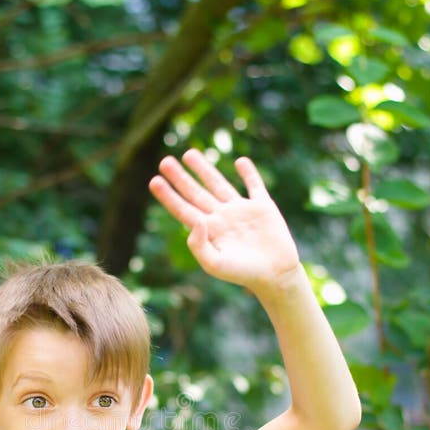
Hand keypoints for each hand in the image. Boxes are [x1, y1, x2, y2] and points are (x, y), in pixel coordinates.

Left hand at [149, 150, 300, 295]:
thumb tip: (195, 220)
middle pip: (196, 193)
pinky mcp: (263, 207)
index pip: (184, 210)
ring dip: (204, 169)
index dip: (169, 196)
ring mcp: (242, 211)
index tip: (154, 181)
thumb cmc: (242, 274)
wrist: (274, 276)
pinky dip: (249, 173)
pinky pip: (254, 186)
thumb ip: (199, 245)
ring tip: (189, 154)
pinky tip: (240, 161)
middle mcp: (222, 218)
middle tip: (165, 162)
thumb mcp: (215, 264)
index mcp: (209, 231)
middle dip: (181, 178)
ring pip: (219, 184)